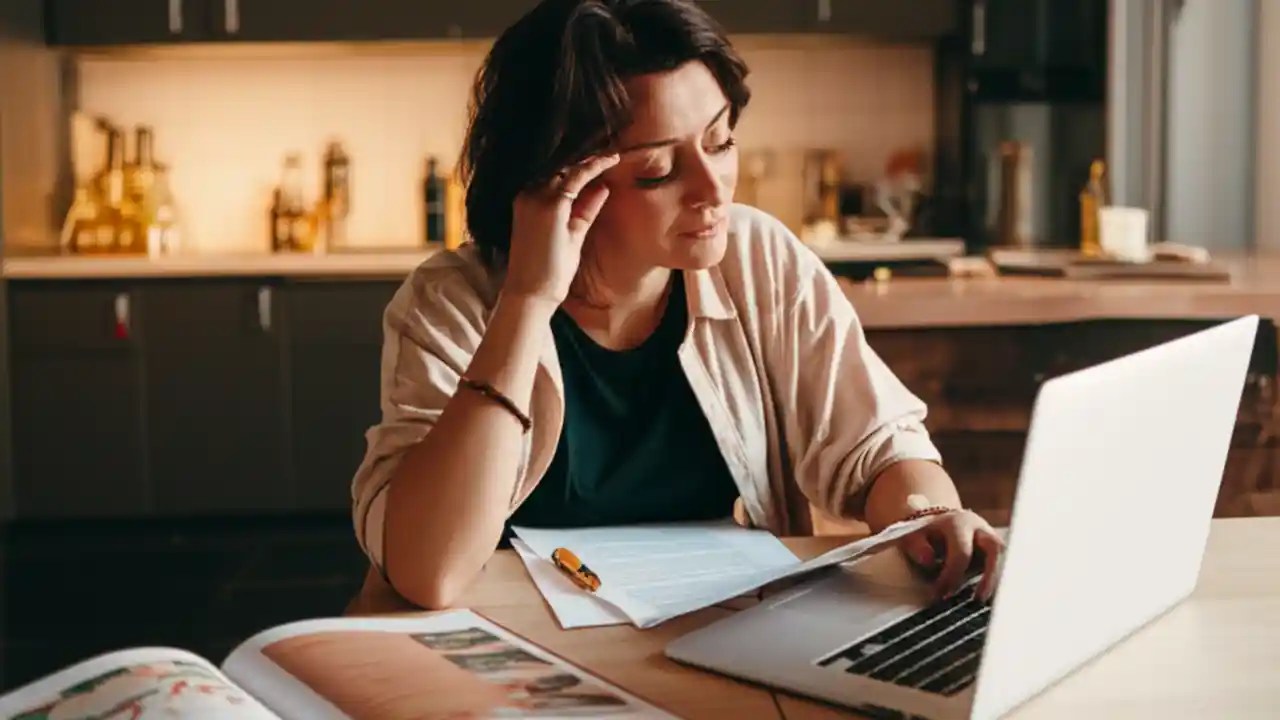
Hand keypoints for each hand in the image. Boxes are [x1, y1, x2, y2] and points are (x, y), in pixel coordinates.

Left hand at [503, 154, 619, 305]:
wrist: (527, 292)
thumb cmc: (555, 272)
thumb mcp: (576, 238)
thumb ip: (587, 209)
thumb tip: (602, 188)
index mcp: (551, 204)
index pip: (577, 174)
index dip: (597, 164)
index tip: (613, 157)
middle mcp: (533, 197)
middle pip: (563, 171)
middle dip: (583, 166)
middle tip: (604, 162)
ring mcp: (523, 201)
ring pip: (551, 177)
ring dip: (570, 174)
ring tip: (591, 172)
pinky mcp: (520, 209)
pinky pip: (541, 187)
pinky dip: (557, 184)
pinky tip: (572, 188)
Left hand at [899, 509, 1003, 602]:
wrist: (938, 524)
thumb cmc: (925, 535)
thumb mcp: (913, 536)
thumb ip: (917, 547)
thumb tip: (928, 560)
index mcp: (958, 523)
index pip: (962, 552)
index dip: (953, 575)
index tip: (941, 593)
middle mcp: (980, 529)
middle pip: (995, 548)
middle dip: (989, 575)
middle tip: (979, 599)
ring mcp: (993, 539)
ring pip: (1005, 558)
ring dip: (997, 580)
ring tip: (985, 602)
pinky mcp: (998, 552)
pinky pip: (1004, 567)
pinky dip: (997, 582)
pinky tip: (989, 598)